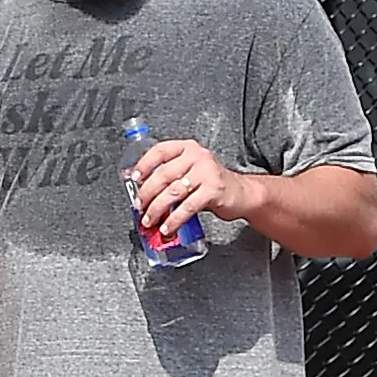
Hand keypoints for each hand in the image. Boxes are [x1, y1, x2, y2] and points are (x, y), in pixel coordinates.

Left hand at [130, 137, 252, 239]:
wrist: (243, 193)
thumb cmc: (212, 183)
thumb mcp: (191, 171)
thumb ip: (171, 176)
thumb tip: (143, 193)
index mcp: (188, 148)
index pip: (160, 150)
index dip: (144, 164)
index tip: (133, 178)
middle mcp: (197, 156)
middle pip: (163, 174)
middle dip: (147, 193)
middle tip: (139, 206)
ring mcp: (206, 172)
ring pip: (172, 192)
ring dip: (157, 209)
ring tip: (149, 220)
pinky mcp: (213, 191)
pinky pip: (186, 207)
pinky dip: (173, 220)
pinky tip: (167, 228)